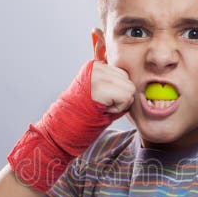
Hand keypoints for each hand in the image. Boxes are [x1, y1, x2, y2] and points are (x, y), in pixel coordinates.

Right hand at [7, 59, 128, 191]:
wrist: (60, 130)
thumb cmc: (82, 117)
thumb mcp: (99, 94)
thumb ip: (113, 84)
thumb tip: (136, 82)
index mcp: (95, 65)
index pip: (123, 74)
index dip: (118, 92)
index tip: (101, 101)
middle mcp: (95, 66)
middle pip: (128, 80)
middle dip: (121, 96)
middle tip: (102, 105)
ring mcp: (96, 74)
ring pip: (130, 88)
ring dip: (120, 103)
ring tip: (101, 107)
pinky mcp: (99, 86)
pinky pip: (126, 96)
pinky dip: (119, 108)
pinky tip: (102, 110)